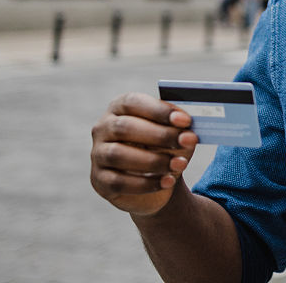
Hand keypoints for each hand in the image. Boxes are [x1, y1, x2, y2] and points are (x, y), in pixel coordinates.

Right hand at [90, 92, 197, 216]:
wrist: (156, 179)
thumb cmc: (165, 146)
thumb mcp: (175, 133)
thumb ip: (179, 129)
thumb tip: (188, 133)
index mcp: (120, 107)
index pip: (133, 102)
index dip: (159, 110)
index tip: (185, 121)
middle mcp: (103, 128)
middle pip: (124, 127)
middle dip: (160, 135)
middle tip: (188, 141)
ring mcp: (97, 154)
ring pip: (118, 155)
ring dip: (154, 160)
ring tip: (180, 164)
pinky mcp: (99, 180)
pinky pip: (118, 182)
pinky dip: (146, 183)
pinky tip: (168, 182)